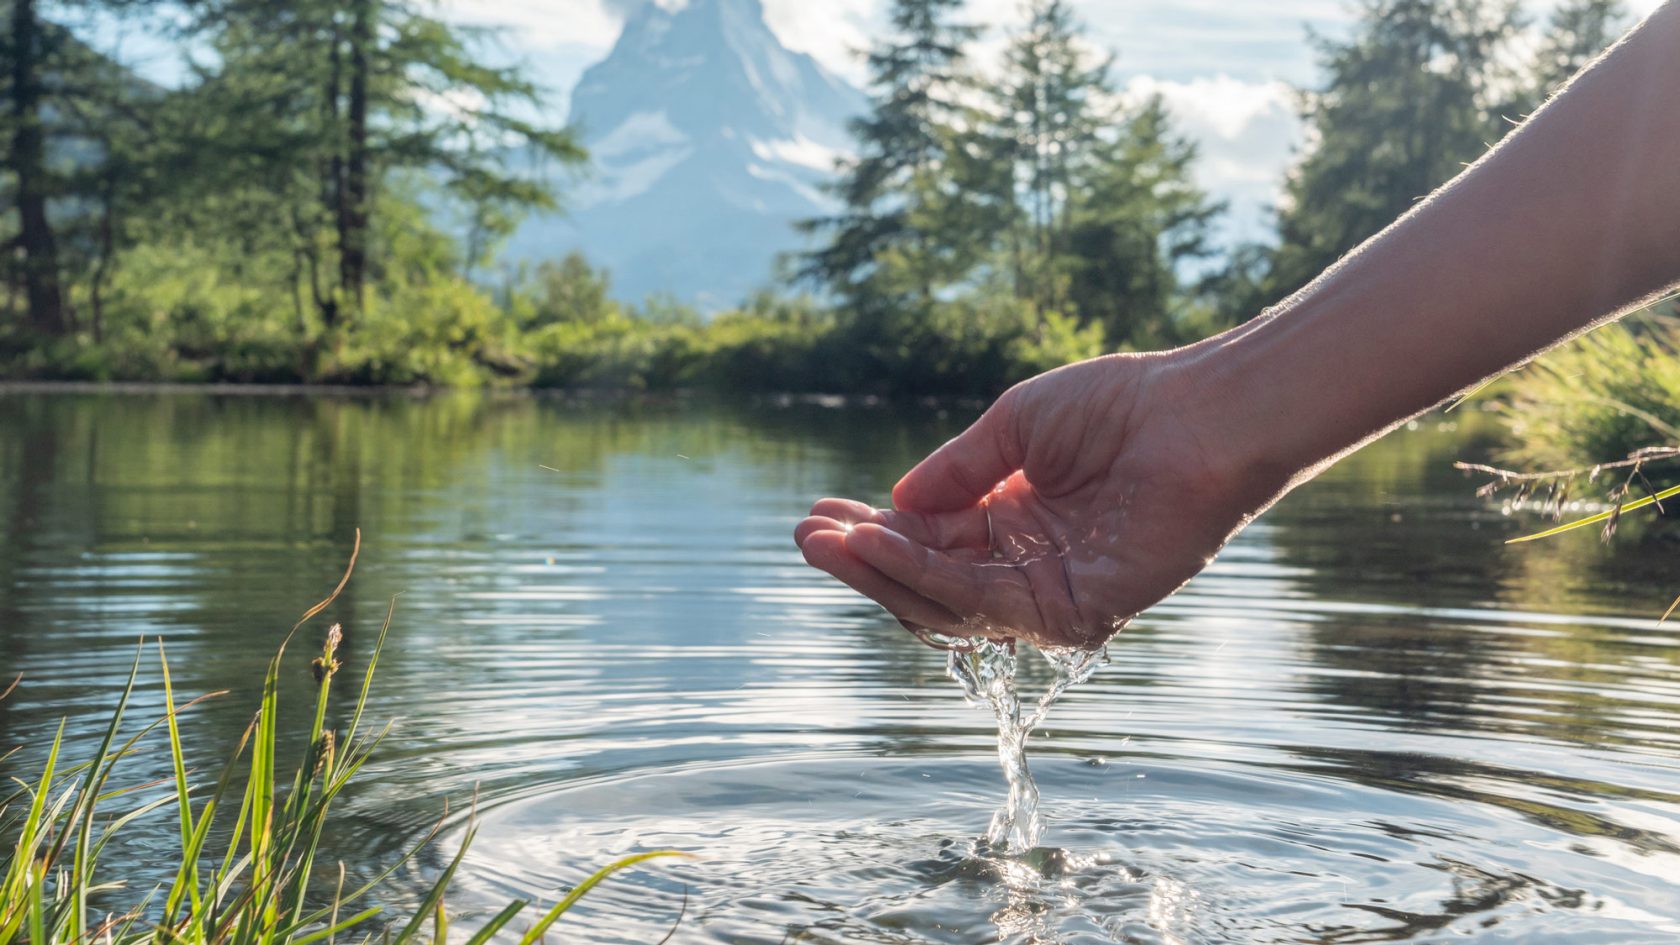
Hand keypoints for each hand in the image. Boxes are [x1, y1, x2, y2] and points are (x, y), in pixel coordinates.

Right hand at [795, 352, 1282, 649]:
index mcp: (1015, 522)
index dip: (872, 535)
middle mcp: (1029, 566)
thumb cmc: (1120, 407)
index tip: (816, 517)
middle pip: (930, 583)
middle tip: (804, 537)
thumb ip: (956, 472)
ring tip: (828, 542)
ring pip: (949, 603)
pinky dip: (932, 578)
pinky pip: (991, 605)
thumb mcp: (1013, 429)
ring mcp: (1054, 593)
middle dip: (864, 561)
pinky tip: (884, 545)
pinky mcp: (1082, 610)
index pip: (929, 545)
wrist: (1200, 413)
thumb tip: (893, 506)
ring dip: (883, 573)